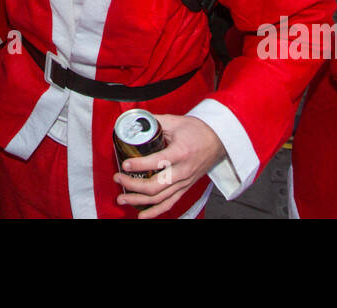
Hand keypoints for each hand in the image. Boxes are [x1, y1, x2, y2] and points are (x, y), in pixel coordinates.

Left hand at [112, 114, 226, 218]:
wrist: (218, 140)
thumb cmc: (198, 130)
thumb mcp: (175, 121)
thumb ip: (155, 122)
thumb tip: (135, 121)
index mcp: (180, 152)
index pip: (157, 162)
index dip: (139, 164)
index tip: (124, 164)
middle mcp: (183, 171)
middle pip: (155, 185)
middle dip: (133, 185)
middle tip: (118, 179)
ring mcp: (184, 182)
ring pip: (160, 198)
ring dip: (139, 201)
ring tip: (122, 198)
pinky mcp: (185, 188)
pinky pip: (169, 204)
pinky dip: (155, 212)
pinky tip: (142, 215)